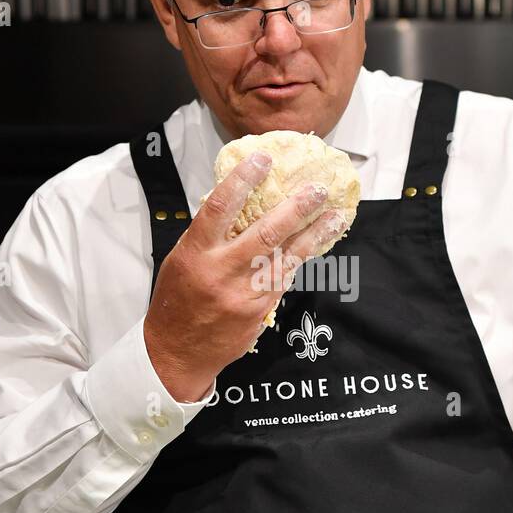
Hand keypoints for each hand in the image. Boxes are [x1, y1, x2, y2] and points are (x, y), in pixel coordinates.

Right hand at [143, 151, 342, 400]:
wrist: (177, 352)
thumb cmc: (177, 300)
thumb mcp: (181, 260)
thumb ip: (209, 235)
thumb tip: (239, 203)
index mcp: (196, 253)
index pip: (220, 208)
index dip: (243, 180)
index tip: (263, 159)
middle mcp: (221, 272)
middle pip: (265, 233)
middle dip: (296, 209)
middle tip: (317, 189)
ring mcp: (244, 294)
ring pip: (286, 258)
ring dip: (313, 235)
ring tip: (335, 216)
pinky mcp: (259, 311)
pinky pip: (284, 279)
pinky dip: (301, 259)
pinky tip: (316, 244)